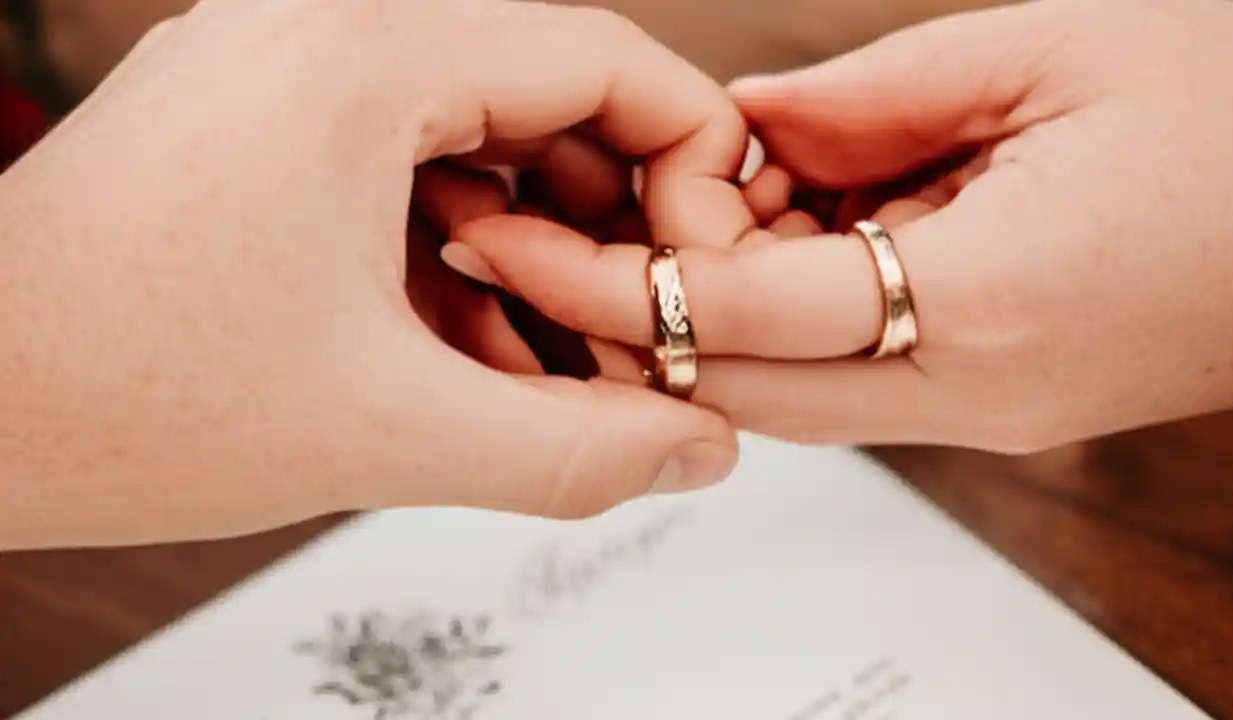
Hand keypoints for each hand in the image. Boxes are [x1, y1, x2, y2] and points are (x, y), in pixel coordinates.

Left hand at [0, 0, 754, 548]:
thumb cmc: (106, 394)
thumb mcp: (387, 434)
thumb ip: (577, 451)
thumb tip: (693, 449)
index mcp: (357, 56)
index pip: (603, 56)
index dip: (692, 159)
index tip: (707, 253)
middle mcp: (311, 31)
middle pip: (544, 92)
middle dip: (610, 218)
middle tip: (638, 320)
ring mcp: (272, 72)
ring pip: (474, 134)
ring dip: (534, 241)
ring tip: (551, 353)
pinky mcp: (248, 126)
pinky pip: (397, 162)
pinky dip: (455, 245)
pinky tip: (464, 345)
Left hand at [448, 0, 1232, 451]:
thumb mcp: (1058, 52)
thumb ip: (870, 99)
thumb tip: (744, 128)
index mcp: (988, 307)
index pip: (736, 315)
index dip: (604, 275)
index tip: (510, 239)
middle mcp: (973, 389)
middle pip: (735, 382)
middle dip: (624, 311)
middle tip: (541, 229)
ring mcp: (984, 409)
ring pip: (782, 388)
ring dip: (708, 309)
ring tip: (673, 202)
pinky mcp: (993, 399)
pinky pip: (845, 372)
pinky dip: (782, 313)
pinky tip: (777, 226)